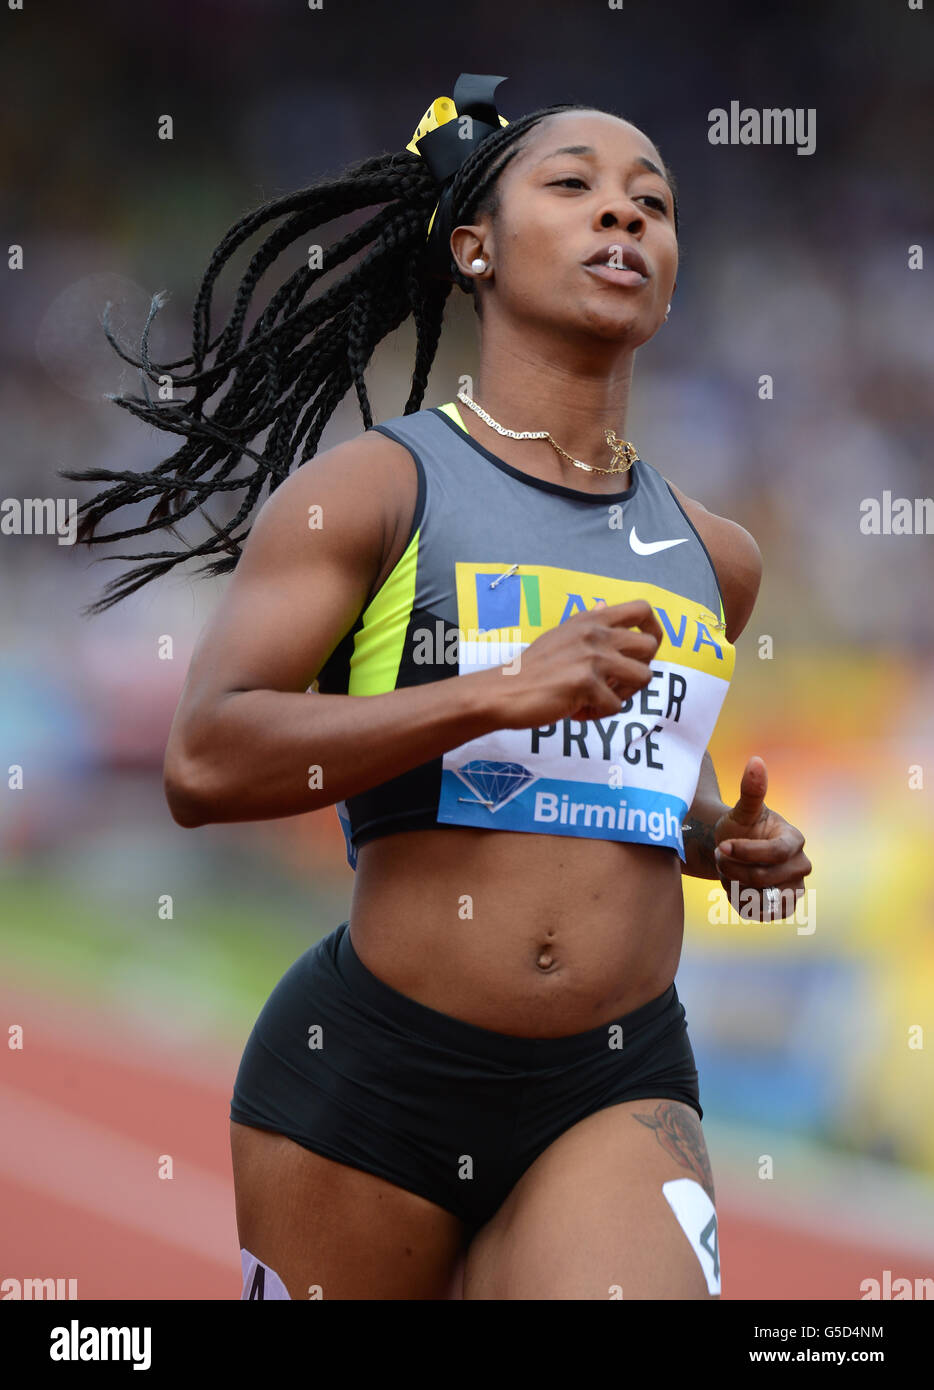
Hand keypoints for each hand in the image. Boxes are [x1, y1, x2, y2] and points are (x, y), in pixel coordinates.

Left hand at [713, 756, 811, 919]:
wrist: (733, 850)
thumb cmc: (739, 827)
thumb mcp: (742, 809)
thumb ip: (751, 790)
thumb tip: (756, 761)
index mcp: (794, 839)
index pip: (774, 853)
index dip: (745, 852)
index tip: (721, 847)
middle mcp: (801, 865)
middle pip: (763, 877)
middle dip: (734, 869)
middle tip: (720, 858)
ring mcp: (795, 888)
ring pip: (760, 897)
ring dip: (735, 886)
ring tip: (729, 871)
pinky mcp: (783, 907)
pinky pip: (760, 912)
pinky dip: (741, 902)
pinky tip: (735, 886)